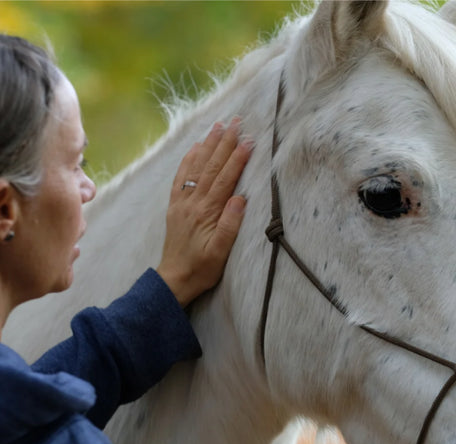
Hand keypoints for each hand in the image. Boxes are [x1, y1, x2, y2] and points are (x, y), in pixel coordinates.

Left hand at [157, 118, 251, 306]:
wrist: (175, 279)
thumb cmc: (203, 268)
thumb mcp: (221, 252)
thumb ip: (230, 224)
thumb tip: (241, 198)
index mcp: (206, 212)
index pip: (225, 179)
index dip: (237, 158)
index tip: (249, 139)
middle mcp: (192, 203)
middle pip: (211, 166)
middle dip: (224, 142)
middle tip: (236, 121)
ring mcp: (182, 202)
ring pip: (196, 166)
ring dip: (208, 144)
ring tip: (219, 125)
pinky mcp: (176, 206)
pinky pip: (181, 176)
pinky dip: (189, 159)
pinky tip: (196, 146)